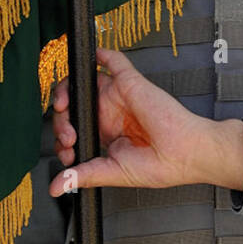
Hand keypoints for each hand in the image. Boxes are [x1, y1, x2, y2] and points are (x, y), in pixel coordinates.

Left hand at [49, 47, 242, 195]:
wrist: (186, 155)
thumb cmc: (163, 165)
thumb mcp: (114, 172)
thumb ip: (83, 175)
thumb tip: (56, 187)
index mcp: (108, 134)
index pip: (75, 128)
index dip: (63, 139)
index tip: (69, 153)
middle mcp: (111, 114)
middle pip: (73, 105)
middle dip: (61, 121)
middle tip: (69, 137)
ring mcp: (119, 97)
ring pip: (84, 83)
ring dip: (66, 90)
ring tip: (63, 106)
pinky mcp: (130, 83)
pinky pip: (113, 62)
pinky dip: (100, 56)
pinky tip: (91, 58)